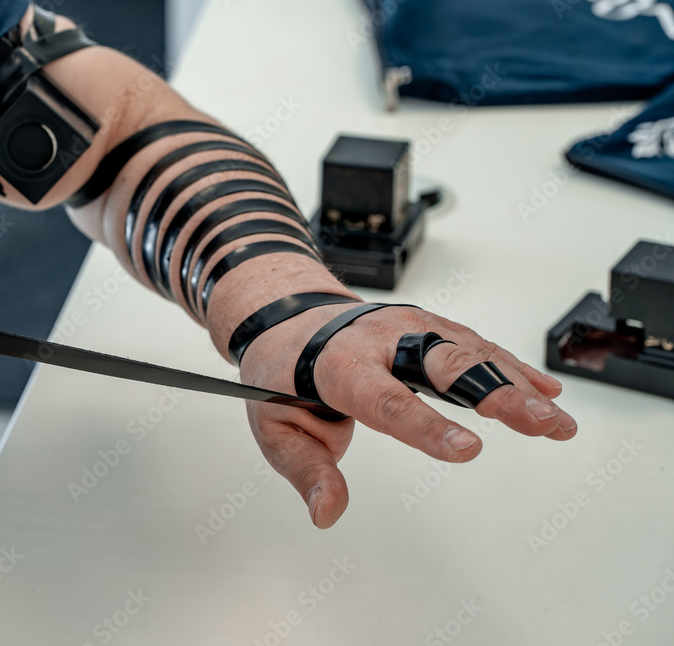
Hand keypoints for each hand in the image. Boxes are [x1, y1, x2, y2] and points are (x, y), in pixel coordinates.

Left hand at [239, 303, 574, 527]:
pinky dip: (512, 367)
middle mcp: (382, 339)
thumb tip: (327, 512)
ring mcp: (409, 327)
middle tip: (539, 423)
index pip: (387, 400)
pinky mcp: (429, 326)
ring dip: (518, 385)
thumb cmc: (280, 373)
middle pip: (445, 364)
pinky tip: (545, 392)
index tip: (467, 449)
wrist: (286, 317)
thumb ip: (305, 468)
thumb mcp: (274, 426)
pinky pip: (475, 346)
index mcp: (340, 367)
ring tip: (557, 422)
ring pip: (470, 352)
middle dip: (496, 393)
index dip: (426, 426)